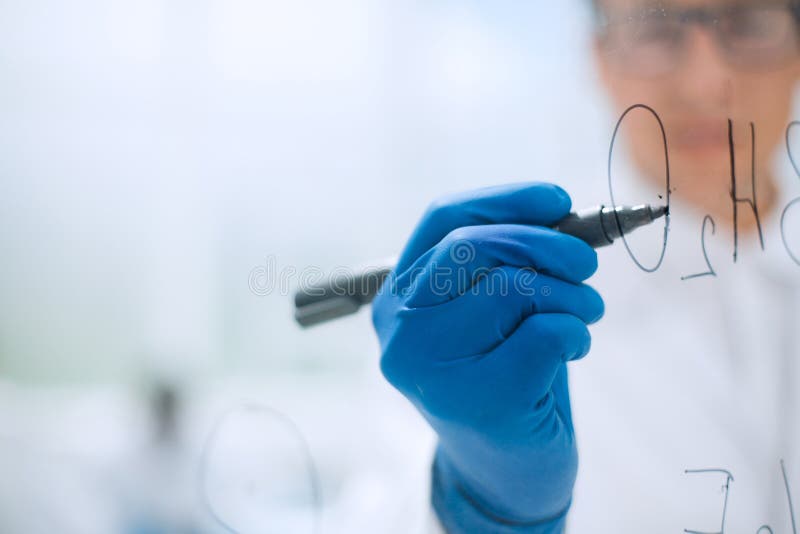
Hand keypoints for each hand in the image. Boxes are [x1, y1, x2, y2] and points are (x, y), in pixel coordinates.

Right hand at [372, 182, 603, 532]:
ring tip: (585, 313)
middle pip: (473, 246)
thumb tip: (559, 213)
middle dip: (545, 244)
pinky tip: (573, 348)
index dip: (504, 200)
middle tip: (586, 264)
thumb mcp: (488, 313)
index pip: (441, 220)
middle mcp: (400, 331)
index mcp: (396, 299)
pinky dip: (575, 330)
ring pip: (512, 287)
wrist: (502, 470)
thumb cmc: (502, 375)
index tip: (558, 200)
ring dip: (570, 293)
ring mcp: (431, 369)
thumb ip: (505, 262)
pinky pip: (544, 332)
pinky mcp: (477, 401)